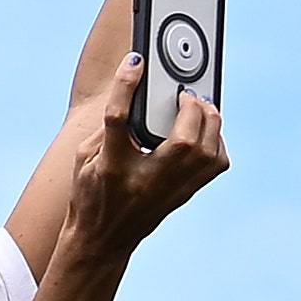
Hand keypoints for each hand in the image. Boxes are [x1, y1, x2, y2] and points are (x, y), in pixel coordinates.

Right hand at [80, 56, 233, 241]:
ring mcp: (171, 189)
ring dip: (209, 121)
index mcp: (111, 168)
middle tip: (184, 91)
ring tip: (199, 105)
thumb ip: (110, 126)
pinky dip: (215, 141)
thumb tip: (138, 96)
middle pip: (182, 140)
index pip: (119, 121)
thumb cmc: (91, 194)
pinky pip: (216, 162)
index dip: (126, 87)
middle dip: (190, 108)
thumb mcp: (84, 158)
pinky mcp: (186, 193)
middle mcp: (147, 179)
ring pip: (207, 152)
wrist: (103, 239)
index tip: (135, 61)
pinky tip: (204, 131)